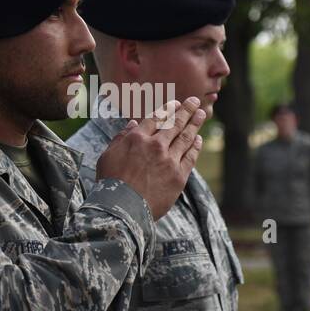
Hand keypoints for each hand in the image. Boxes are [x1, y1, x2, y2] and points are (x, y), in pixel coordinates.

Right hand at [95, 97, 205, 220]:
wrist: (122, 208)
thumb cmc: (110, 183)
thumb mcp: (108, 156)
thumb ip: (120, 138)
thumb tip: (131, 124)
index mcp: (137, 138)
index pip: (156, 118)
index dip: (168, 109)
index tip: (175, 103)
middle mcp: (155, 146)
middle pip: (174, 124)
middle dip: (186, 111)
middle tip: (194, 102)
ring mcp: (169, 160)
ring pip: (185, 138)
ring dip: (194, 124)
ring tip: (202, 114)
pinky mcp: (178, 176)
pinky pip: (190, 157)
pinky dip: (195, 146)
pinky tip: (198, 139)